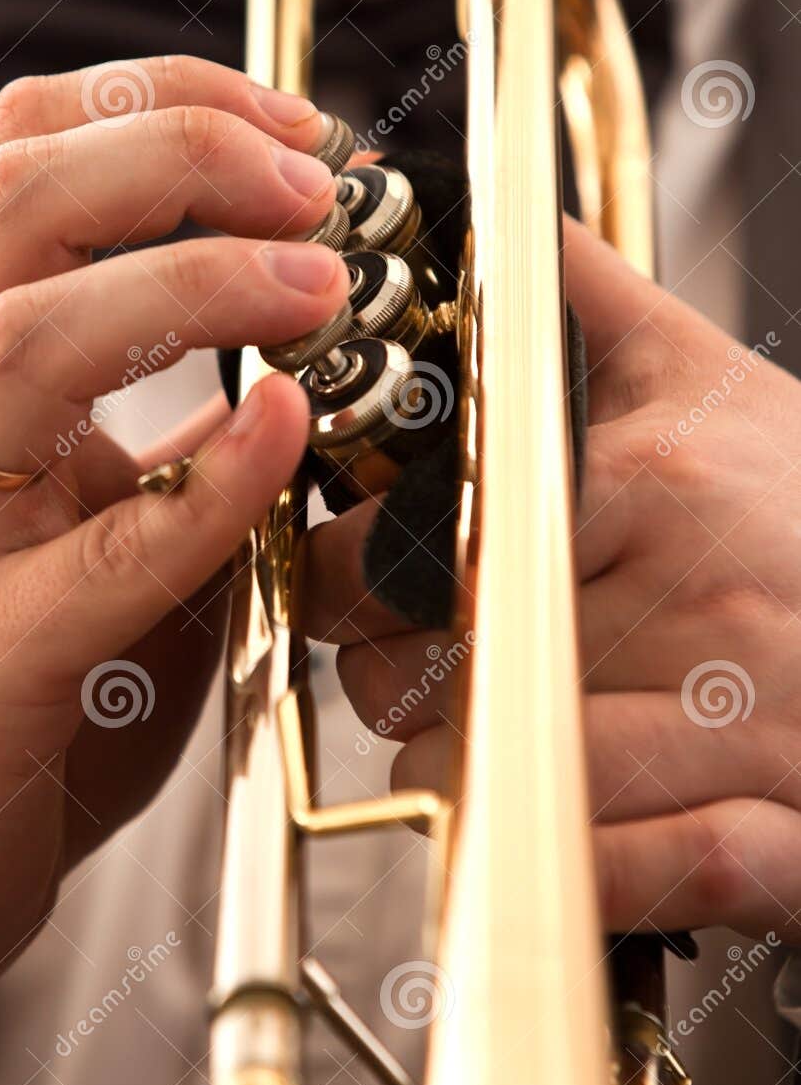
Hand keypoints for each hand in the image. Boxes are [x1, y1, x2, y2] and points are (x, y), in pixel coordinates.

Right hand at [0, 55, 350, 1084]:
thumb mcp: (58, 549)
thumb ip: (151, 467)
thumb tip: (283, 395)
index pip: (15, 170)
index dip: (158, 109)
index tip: (291, 130)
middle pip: (15, 206)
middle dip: (184, 153)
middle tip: (320, 179)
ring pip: (27, 338)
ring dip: (197, 281)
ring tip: (319, 285)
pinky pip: (101, 549)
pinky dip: (209, 478)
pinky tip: (284, 432)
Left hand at [303, 217, 800, 945]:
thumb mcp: (702, 377)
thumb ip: (576, 298)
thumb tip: (455, 212)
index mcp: (656, 485)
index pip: (418, 548)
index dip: (337, 577)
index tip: (330, 583)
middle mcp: (698, 603)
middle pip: (431, 675)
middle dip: (383, 675)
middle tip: (403, 659)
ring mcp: (749, 729)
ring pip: (495, 781)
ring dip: (456, 771)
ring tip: (484, 732)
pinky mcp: (785, 834)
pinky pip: (620, 872)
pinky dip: (567, 857)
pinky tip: (571, 815)